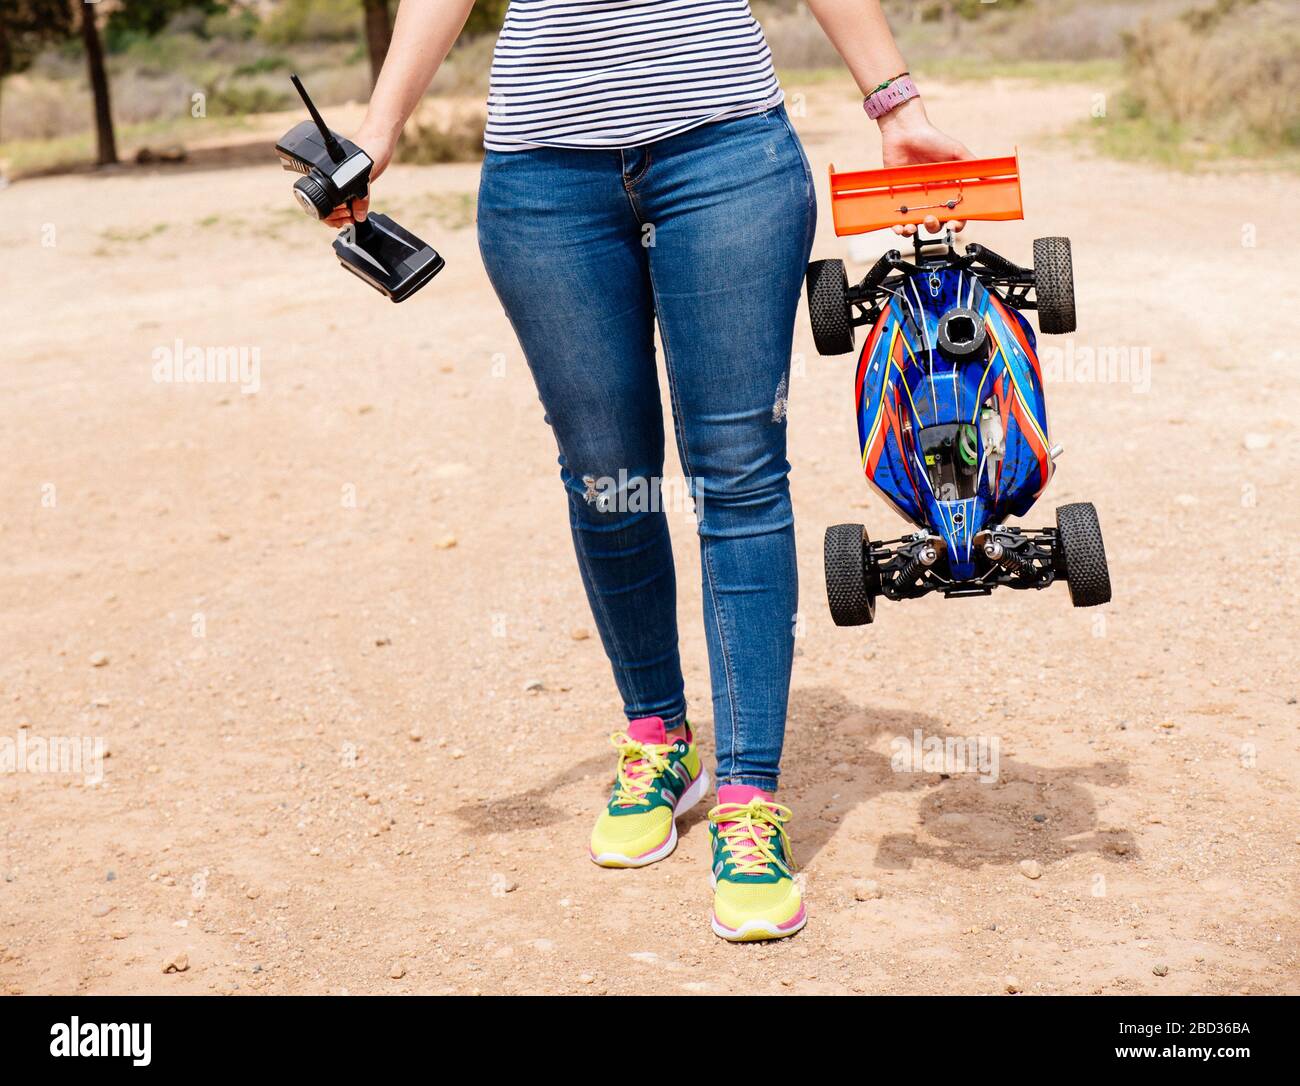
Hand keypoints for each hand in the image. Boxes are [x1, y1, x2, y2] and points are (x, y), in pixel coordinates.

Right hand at [320, 122, 396, 228]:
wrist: (380, 142)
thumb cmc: (368, 149)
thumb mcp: (365, 175)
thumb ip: (362, 197)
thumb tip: (358, 216)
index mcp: (328, 174)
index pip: (318, 199)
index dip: (327, 213)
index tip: (341, 216)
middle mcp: (333, 180)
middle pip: (325, 206)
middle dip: (333, 217)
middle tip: (347, 219)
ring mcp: (342, 184)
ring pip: (335, 207)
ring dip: (340, 216)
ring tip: (352, 218)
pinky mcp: (353, 186)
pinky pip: (347, 203)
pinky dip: (350, 212)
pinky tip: (356, 215)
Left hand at [877, 98, 973, 236]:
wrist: (905, 131)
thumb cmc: (932, 138)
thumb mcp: (956, 151)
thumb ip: (972, 167)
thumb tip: (991, 178)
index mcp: (948, 189)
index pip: (956, 212)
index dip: (956, 223)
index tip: (954, 225)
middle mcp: (932, 196)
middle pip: (936, 222)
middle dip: (934, 226)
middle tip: (931, 219)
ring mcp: (914, 198)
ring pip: (915, 223)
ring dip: (914, 230)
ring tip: (911, 226)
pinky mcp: (897, 196)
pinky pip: (897, 217)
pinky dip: (897, 226)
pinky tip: (897, 226)